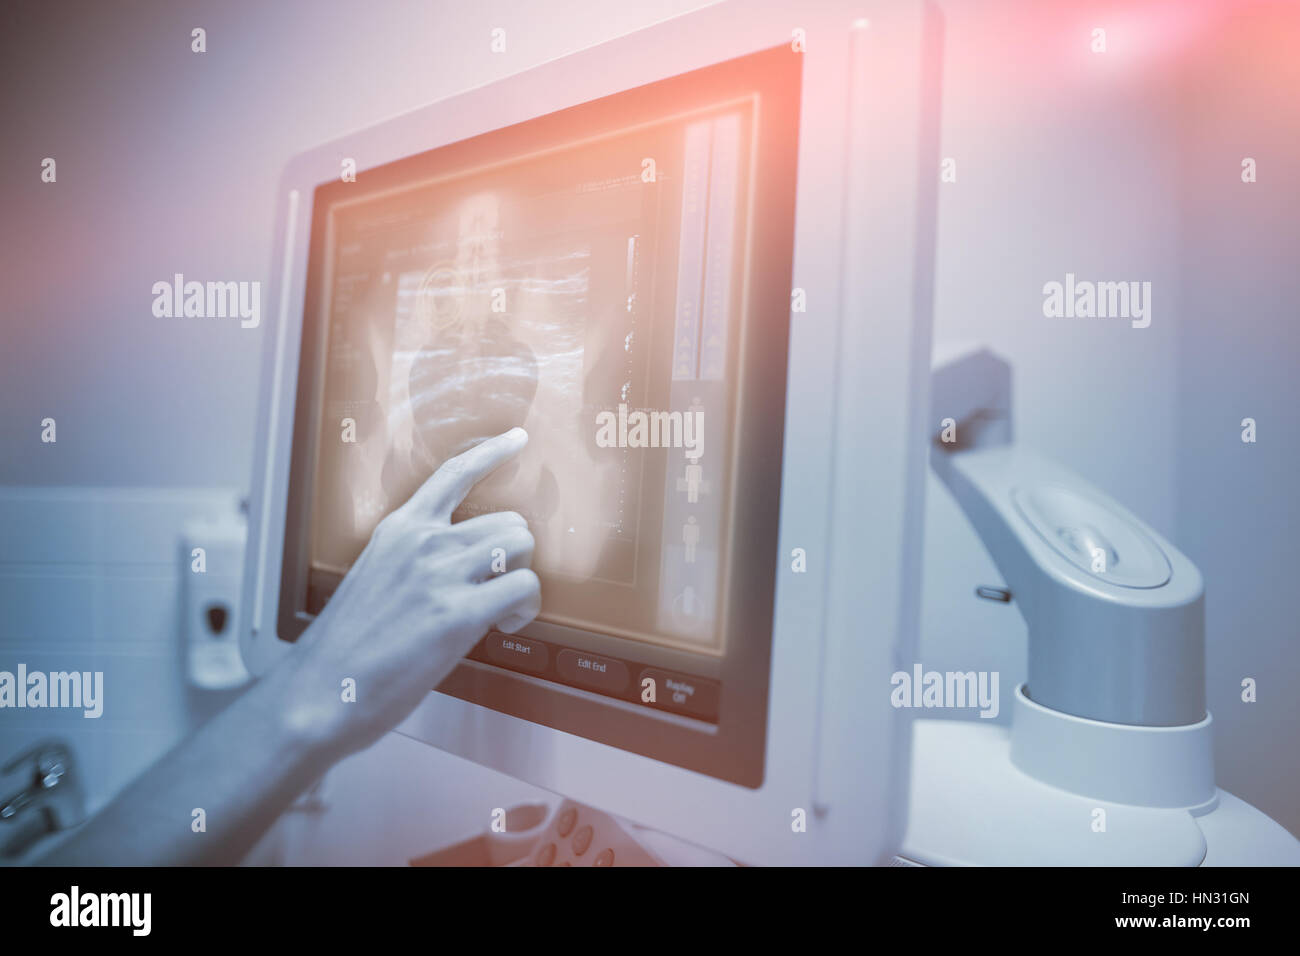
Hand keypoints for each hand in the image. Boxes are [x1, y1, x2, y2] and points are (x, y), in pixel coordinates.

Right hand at [273, 427, 539, 760]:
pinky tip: (506, 625)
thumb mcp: (374, 581)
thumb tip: (460, 571)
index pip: (453, 474)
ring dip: (522, 580)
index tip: (517, 438)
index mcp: (399, 532)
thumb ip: (415, 564)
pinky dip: (526, 609)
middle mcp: (422, 543)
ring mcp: (440, 575)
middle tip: (496, 591)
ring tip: (500, 611)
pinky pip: (525, 588)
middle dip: (515, 558)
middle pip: (508, 522)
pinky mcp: (457, 613)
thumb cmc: (343, 652)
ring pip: (522, 548)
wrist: (317, 694)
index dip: (493, 452)